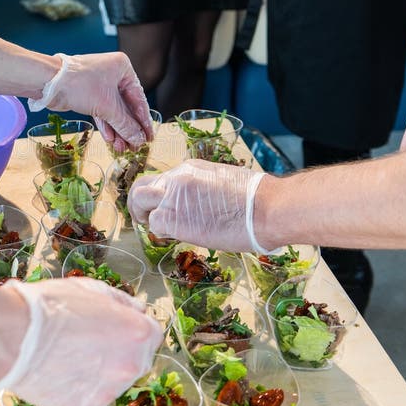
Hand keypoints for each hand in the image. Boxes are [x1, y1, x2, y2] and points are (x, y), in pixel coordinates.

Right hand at [0, 277, 161, 405]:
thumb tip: (136, 310)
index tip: (116, 327)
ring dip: (102, 372)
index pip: (152, 333)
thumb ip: (122, 302)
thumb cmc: (52, 306)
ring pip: (114, 381)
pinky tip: (59, 372)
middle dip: (121, 352)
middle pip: (137, 360)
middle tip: (90, 342)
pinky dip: (80, 387)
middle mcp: (131, 366)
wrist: (14, 338)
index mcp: (138, 334)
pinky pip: (91, 396)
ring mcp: (109, 391)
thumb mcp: (93, 289)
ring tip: (70, 357)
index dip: (132, 328)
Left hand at [29, 52, 152, 151]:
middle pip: (126, 107)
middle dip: (129, 129)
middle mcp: (113, 74)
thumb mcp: (107, 107)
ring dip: (118, 131)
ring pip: (113, 112)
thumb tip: (139, 140)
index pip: (139, 99)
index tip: (149, 137)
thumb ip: (125, 125)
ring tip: (123, 149)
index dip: (144, 121)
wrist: (49, 83)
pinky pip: (102, 112)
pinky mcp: (89, 95)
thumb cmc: (80, 85)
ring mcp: (100, 84)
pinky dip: (107, 126)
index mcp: (123, 68)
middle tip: (136, 147)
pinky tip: (112, 140)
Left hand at [128, 158, 266, 251]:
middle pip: (141, 187)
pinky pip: (155, 226)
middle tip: (145, 218)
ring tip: (153, 228)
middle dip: (138, 204)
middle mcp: (177, 179)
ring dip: (143, 217)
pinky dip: (160, 233)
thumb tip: (198, 203)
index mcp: (190, 168)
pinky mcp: (174, 219)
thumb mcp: (223, 181)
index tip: (163, 206)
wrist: (266, 209)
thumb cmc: (256, 200)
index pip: (162, 180)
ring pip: (139, 203)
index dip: (159, 196)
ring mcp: (174, 198)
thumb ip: (202, 189)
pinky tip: (172, 237)